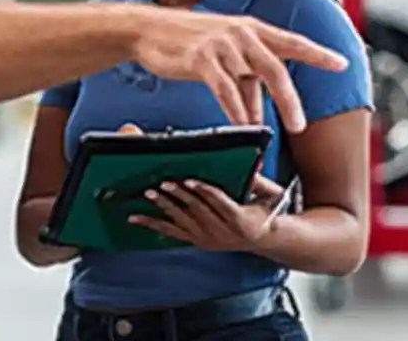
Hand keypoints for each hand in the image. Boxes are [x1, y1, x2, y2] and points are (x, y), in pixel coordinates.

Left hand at [128, 176, 284, 253]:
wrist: (265, 239)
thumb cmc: (267, 212)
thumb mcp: (270, 195)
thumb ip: (259, 181)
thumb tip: (251, 165)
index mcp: (240, 220)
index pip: (219, 202)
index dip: (203, 191)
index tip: (189, 181)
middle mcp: (222, 232)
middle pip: (196, 210)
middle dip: (178, 196)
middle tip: (163, 183)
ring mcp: (207, 238)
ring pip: (182, 221)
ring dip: (164, 206)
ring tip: (150, 193)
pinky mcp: (197, 241)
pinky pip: (172, 232)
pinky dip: (153, 224)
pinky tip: (137, 217)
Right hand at [129, 6, 347, 129]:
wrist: (149, 29)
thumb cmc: (187, 40)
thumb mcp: (223, 55)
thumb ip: (244, 80)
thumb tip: (257, 112)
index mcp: (251, 29)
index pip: (292, 42)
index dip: (318, 53)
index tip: (342, 64)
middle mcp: (241, 34)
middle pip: (276, 68)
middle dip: (291, 99)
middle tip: (300, 125)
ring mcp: (222, 45)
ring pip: (251, 81)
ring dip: (259, 111)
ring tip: (264, 132)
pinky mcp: (201, 59)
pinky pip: (224, 89)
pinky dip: (235, 110)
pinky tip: (242, 124)